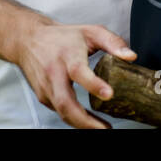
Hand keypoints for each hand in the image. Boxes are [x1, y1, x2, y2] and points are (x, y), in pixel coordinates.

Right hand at [14, 20, 137, 128]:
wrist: (29, 40)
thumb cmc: (63, 36)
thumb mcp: (91, 31)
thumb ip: (113, 42)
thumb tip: (131, 56)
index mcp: (68, 55)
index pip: (79, 71)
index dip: (93, 84)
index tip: (109, 94)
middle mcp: (54, 72)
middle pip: (65, 101)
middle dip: (85, 120)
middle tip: (105, 128)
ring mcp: (46, 86)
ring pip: (61, 111)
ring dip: (81, 124)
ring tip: (101, 128)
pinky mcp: (43, 96)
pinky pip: (59, 111)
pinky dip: (74, 119)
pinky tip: (89, 122)